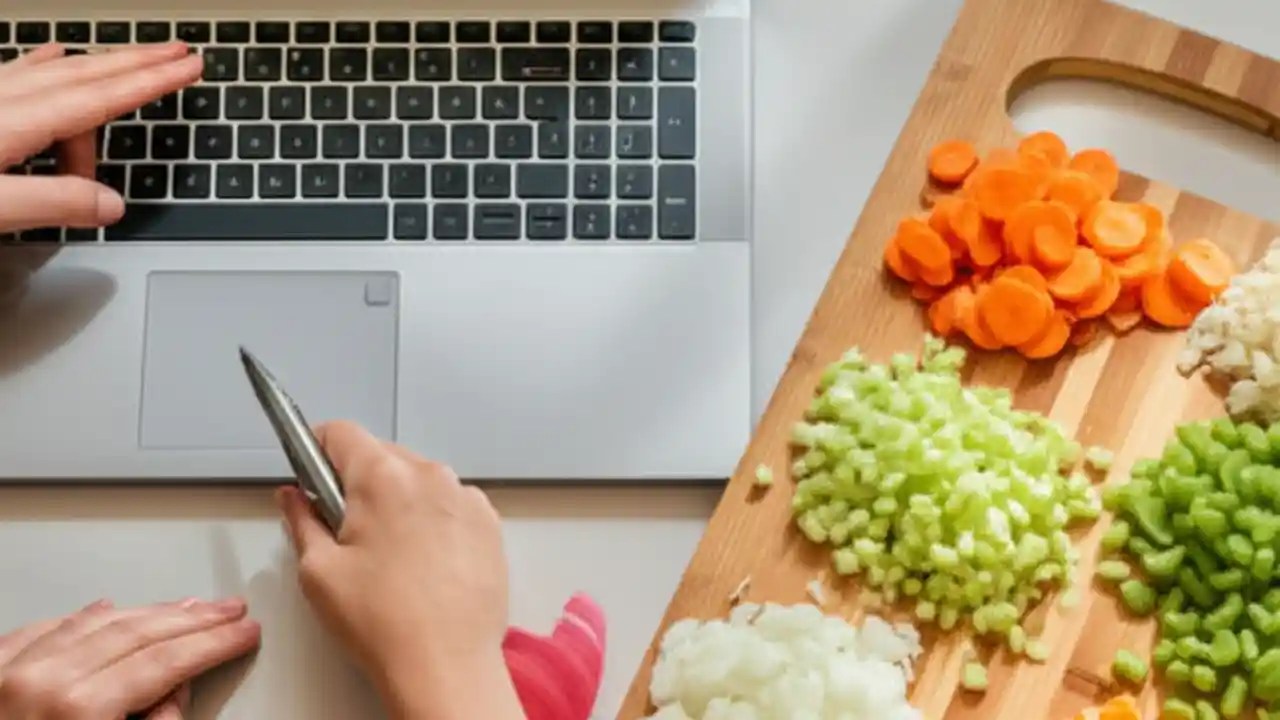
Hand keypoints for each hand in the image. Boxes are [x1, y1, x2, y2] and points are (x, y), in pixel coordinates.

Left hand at [0, 42, 201, 233]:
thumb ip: (54, 203)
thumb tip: (112, 205)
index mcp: (11, 123)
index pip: (99, 99)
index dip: (151, 82)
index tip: (188, 68)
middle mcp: (1, 101)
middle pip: (84, 74)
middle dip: (138, 63)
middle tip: (179, 53)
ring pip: (55, 74)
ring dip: (100, 70)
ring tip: (130, 84)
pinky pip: (23, 73)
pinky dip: (51, 64)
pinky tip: (55, 54)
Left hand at [0, 597, 259, 718]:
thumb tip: (172, 697)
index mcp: (78, 712)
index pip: (166, 661)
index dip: (213, 644)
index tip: (244, 632)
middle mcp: (41, 681)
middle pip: (135, 632)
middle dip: (190, 619)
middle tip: (228, 610)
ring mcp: (6, 675)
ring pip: (91, 623)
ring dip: (145, 611)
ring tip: (184, 606)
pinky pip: (37, 632)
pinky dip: (77, 619)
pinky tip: (100, 611)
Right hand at [277, 421, 522, 719]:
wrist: (447, 664)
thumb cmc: (380, 620)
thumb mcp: (318, 571)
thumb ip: (301, 520)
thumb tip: (292, 495)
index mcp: (383, 476)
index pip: (341, 432)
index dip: (317, 448)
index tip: (310, 473)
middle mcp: (431, 474)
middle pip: (383, 455)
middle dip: (359, 481)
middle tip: (346, 529)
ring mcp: (467, 497)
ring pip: (420, 480)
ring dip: (399, 500)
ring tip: (390, 554)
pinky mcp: (490, 523)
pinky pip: (451, 504)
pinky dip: (433, 520)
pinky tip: (425, 562)